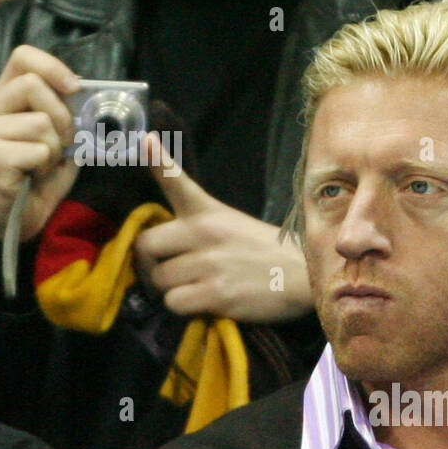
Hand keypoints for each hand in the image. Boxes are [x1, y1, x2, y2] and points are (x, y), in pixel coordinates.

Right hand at [0, 45, 80, 241]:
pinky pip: (37, 150)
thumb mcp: (55, 138)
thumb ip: (65, 112)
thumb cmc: (36, 178)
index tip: (75, 88)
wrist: (17, 221)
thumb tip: (85, 93)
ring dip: (54, 149)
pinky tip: (32, 178)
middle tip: (62, 144)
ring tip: (42, 167)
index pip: (22, 58)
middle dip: (62, 115)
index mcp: (2, 99)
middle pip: (33, 84)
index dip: (52, 66)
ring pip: (40, 122)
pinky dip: (46, 167)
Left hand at [132, 134, 312, 322]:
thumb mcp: (231, 223)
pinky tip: (203, 302)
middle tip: (165, 269)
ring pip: (159, 279)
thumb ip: (195, 227)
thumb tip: (157, 244)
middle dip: (149, 262)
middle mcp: (205, 233)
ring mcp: (210, 263)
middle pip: (145, 245)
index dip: (159, 161)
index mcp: (207, 212)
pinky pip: (174, 302)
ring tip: (195, 286)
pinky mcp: (217, 293)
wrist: (302, 277)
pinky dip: (183, 307)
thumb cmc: (264, 252)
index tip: (146, 141)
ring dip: (170, 288)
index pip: (177, 181)